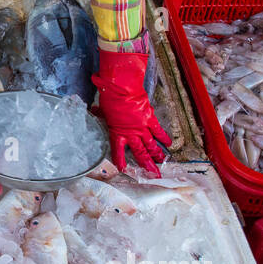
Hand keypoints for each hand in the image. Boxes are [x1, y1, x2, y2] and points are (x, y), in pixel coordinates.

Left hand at [92, 50, 168, 177]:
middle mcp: (131, 134)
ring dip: (157, 154)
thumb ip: (100, 114)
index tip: (124, 170)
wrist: (122, 88)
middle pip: (140, 153)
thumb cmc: (110, 98)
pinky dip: (163, 137)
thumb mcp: (102, 110)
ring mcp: (142, 127)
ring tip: (162, 162)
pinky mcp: (150, 119)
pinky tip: (168, 144)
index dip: (121, 162)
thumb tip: (94, 111)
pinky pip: (158, 131)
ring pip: (151, 145)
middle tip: (154, 175)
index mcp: (117, 133)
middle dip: (148, 165)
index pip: (118, 152)